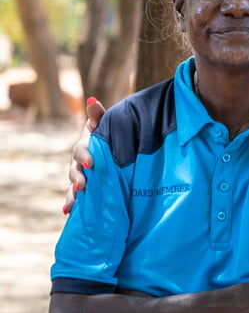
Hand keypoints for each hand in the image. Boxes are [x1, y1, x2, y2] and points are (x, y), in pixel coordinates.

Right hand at [63, 97, 105, 213]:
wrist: (116, 149)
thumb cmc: (110, 135)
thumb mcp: (107, 126)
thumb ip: (100, 116)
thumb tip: (92, 100)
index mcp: (84, 146)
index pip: (81, 150)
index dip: (85, 156)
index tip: (91, 163)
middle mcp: (79, 162)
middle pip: (74, 170)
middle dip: (77, 178)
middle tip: (82, 185)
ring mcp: (81, 176)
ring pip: (73, 186)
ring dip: (72, 194)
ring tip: (73, 203)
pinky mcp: (87, 188)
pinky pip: (77, 198)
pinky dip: (71, 204)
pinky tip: (68, 212)